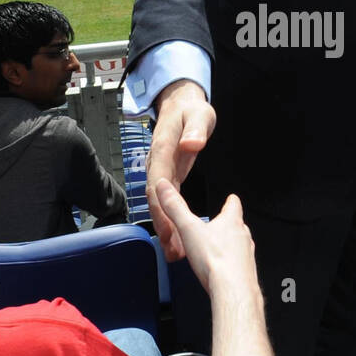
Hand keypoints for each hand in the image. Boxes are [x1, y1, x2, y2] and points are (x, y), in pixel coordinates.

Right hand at [146, 81, 215, 258]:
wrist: (182, 102)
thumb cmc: (191, 108)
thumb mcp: (199, 114)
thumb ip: (196, 128)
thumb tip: (191, 144)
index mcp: (163, 149)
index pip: (158, 182)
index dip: (161, 207)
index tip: (168, 229)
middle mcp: (158, 162)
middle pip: (155, 199)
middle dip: (162, 226)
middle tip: (172, 250)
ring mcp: (162, 169)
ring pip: (159, 203)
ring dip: (166, 228)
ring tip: (174, 252)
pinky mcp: (169, 175)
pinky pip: (167, 201)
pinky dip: (171, 220)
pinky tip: (178, 238)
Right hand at [155, 179, 258, 300]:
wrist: (233, 290)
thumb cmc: (215, 260)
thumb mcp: (189, 229)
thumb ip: (176, 208)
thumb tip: (164, 187)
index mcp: (231, 222)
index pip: (234, 204)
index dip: (231, 200)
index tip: (231, 198)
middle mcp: (243, 236)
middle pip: (238, 225)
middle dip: (229, 224)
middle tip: (220, 224)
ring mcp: (247, 255)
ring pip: (240, 245)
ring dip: (230, 245)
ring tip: (218, 248)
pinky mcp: (246, 273)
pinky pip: (239, 264)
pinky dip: (231, 264)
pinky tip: (222, 270)